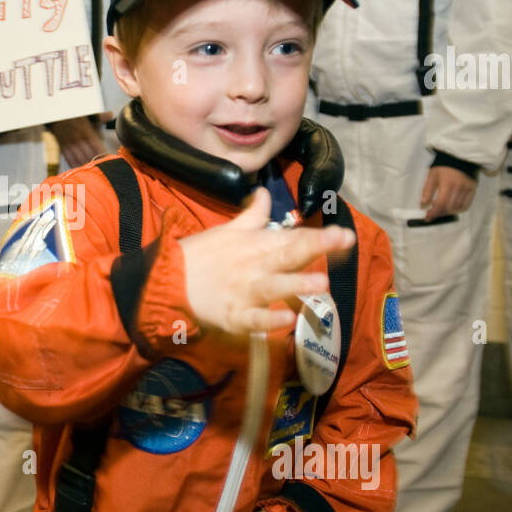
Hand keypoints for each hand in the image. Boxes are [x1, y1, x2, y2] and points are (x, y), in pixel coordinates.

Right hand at [49, 116, 104, 167]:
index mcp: (86, 131)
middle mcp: (78, 139)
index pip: (97, 146)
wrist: (55, 115)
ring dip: (87, 165)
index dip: (103, 154)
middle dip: (96, 162)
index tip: (108, 160)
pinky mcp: (63, 148)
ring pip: (80, 159)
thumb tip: (110, 115)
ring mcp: (70, 144)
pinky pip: (70, 159)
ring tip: (92, 171)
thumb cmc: (72, 116)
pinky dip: (75, 165)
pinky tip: (80, 169)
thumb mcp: (87, 115)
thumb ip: (100, 117)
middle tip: (102, 168)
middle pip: (90, 155)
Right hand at [178, 187, 354, 336]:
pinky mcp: (233, 315)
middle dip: (315, 247)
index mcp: (255, 245)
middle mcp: (254, 266)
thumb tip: (264, 193)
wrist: (167, 281)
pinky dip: (268, 318)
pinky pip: (253, 318)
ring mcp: (244, 291)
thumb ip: (252, 215)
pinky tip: (286, 318)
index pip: (292, 237)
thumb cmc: (200, 256)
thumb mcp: (227, 230)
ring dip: (297, 284)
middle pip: (288, 255)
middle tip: (342, 241)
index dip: (319, 236)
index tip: (345, 234)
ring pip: (274, 286)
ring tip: (321, 284)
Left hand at [419, 166, 475, 221]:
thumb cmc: (444, 165)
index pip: (441, 203)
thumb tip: (423, 204)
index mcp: (448, 182)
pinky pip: (466, 205)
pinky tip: (451, 208)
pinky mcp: (473, 189)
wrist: (459, 157)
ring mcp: (467, 188)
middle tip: (432, 214)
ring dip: (448, 212)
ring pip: (458, 208)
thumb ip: (427, 190)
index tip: (427, 217)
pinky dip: (458, 209)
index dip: (433, 213)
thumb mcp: (432, 175)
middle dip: (440, 213)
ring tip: (441, 210)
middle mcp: (459, 187)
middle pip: (449, 208)